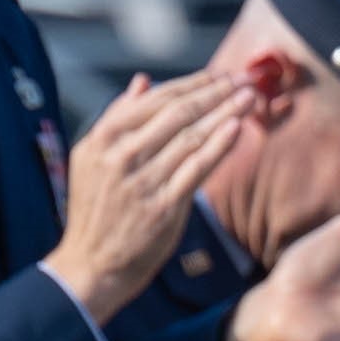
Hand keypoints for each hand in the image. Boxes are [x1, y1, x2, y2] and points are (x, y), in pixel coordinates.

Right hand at [48, 65, 266, 320]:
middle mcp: (120, 157)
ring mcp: (142, 182)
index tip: (218, 75)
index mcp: (102, 140)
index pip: (154, 100)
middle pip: (177, 113)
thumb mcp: (91, 159)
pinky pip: (196, 168)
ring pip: (191, 137)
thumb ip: (116, 118)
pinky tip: (237, 128)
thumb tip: (142, 82)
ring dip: (225, 112)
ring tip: (249, 97)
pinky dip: (218, 146)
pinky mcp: (162, 207)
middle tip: (243, 79)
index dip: (191, 84)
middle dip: (215, 92)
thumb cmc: (95, 212)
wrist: (90, 266)